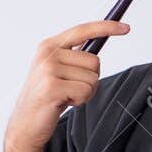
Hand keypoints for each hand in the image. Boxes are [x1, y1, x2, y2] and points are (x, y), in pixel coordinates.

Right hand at [4, 20, 129, 151]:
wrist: (25, 124)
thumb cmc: (46, 97)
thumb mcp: (57, 70)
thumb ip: (74, 57)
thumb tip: (99, 43)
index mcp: (49, 45)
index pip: (83, 30)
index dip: (107, 27)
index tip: (126, 28)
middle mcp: (48, 53)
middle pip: (95, 61)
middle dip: (90, 79)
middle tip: (70, 89)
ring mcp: (48, 69)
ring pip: (92, 78)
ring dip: (85, 93)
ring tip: (65, 96)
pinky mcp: (52, 86)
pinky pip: (86, 91)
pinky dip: (80, 101)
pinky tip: (63, 103)